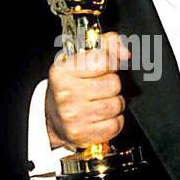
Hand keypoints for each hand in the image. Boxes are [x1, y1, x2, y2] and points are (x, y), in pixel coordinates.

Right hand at [45, 31, 129, 149]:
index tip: (107, 66)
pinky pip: (115, 124)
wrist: (55, 119)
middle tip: (101, 87)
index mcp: (63, 71)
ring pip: (116, 104)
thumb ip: (106, 45)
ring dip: (114, 103)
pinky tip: (102, 117)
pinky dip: (114, 121)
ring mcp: (73, 115)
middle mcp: (66, 93)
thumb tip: (124, 53)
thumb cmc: (70, 86)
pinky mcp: (82, 133)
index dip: (111, 62)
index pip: (102, 60)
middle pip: (113, 84)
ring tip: (101, 102)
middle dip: (112, 85)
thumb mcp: (80, 59)